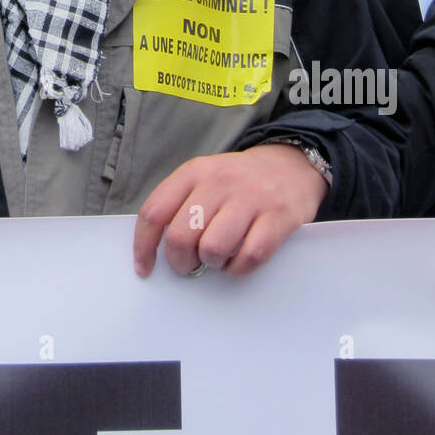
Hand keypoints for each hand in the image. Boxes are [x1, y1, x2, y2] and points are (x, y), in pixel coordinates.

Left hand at [133, 144, 327, 278]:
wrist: (290, 165)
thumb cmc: (238, 182)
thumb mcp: (204, 177)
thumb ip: (179, 204)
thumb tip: (153, 248)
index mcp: (194, 172)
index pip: (154, 212)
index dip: (143, 246)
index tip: (145, 268)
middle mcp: (219, 182)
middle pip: (181, 236)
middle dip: (181, 261)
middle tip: (189, 264)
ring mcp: (250, 199)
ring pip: (213, 249)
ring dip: (212, 264)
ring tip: (218, 257)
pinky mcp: (278, 217)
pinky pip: (249, 257)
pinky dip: (239, 269)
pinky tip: (238, 261)